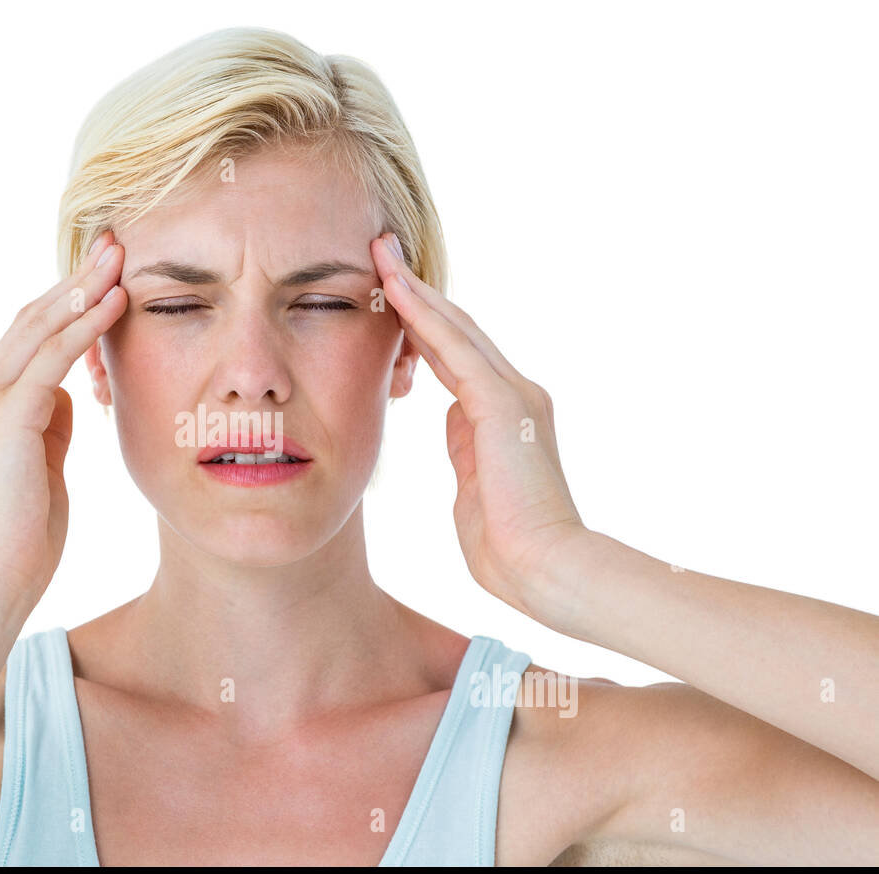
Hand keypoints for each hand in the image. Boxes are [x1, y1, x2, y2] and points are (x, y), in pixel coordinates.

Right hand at [0, 231, 126, 608]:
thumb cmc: (24, 533)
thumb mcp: (42, 465)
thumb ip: (48, 423)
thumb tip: (68, 394)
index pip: (29, 336)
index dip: (66, 301)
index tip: (104, 272)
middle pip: (31, 318)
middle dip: (75, 279)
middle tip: (114, 243)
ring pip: (39, 328)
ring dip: (83, 289)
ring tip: (120, 257)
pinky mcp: (4, 418)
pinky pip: (50, 360)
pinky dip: (84, 329)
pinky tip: (114, 305)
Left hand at [371, 232, 586, 616]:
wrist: (545, 570)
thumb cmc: (508, 548)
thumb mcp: (474, 488)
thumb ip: (464, 449)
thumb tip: (451, 418)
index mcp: (505, 416)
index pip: (456, 357)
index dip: (422, 325)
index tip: (390, 295)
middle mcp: (515, 393)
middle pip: (457, 330)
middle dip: (416, 292)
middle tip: (381, 252)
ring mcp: (512, 394)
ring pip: (455, 328)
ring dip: (415, 290)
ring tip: (380, 254)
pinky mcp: (502, 403)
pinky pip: (455, 347)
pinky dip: (423, 315)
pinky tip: (396, 288)